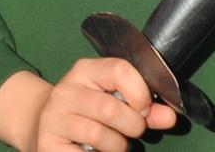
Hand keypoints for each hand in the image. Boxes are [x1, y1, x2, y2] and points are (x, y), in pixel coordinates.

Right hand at [0, 59, 176, 150]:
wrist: (45, 125)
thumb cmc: (89, 112)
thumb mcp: (115, 101)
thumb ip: (144, 107)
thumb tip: (170, 117)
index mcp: (85, 71)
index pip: (120, 69)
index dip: (140, 93)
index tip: (144, 109)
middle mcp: (66, 90)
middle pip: (110, 108)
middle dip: (132, 126)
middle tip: (132, 131)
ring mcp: (53, 117)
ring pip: (98, 135)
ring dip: (117, 146)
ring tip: (114, 144)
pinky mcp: (48, 143)